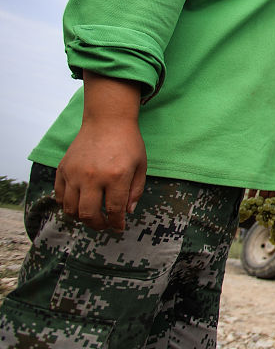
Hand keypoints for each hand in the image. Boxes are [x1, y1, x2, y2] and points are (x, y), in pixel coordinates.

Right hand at [55, 73, 146, 231]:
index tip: (119, 228)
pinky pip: (59, 195)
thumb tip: (127, 212)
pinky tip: (78, 204)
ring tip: (91, 216)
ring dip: (81, 217)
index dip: (116, 223)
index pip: (114, 210)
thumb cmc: (128, 143)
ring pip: (70, 208)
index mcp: (116, 177)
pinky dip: (66, 204)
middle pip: (88, 214)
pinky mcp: (63, 168)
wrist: (107, 120)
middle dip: (98, 225)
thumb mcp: (141, 166)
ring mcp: (75, 173)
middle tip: (104, 225)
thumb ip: (135, 191)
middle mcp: (93, 177)